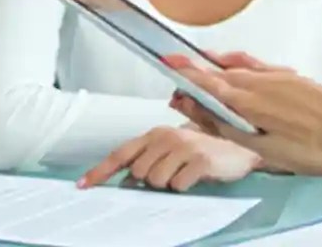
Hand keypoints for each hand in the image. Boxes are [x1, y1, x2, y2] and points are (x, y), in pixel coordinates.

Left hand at [78, 125, 260, 191]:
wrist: (238, 147)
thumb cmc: (201, 151)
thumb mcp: (171, 152)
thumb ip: (147, 162)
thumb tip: (126, 182)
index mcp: (155, 134)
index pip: (121, 153)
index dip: (101, 170)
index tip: (83, 185)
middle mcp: (166, 137)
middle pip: (139, 173)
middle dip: (150, 181)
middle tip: (170, 174)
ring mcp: (183, 147)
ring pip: (156, 181)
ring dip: (168, 185)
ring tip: (184, 174)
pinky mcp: (199, 159)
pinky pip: (178, 185)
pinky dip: (184, 187)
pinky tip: (195, 177)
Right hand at [166, 54, 321, 177]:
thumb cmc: (316, 147)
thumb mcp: (261, 147)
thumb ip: (222, 124)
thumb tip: (192, 107)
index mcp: (248, 100)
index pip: (206, 80)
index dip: (182, 72)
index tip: (164, 63)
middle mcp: (260, 82)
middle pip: (217, 71)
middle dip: (193, 70)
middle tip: (175, 71)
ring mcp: (277, 77)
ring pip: (235, 66)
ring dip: (213, 65)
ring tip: (198, 63)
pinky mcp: (292, 77)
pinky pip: (256, 63)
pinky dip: (238, 62)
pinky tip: (236, 63)